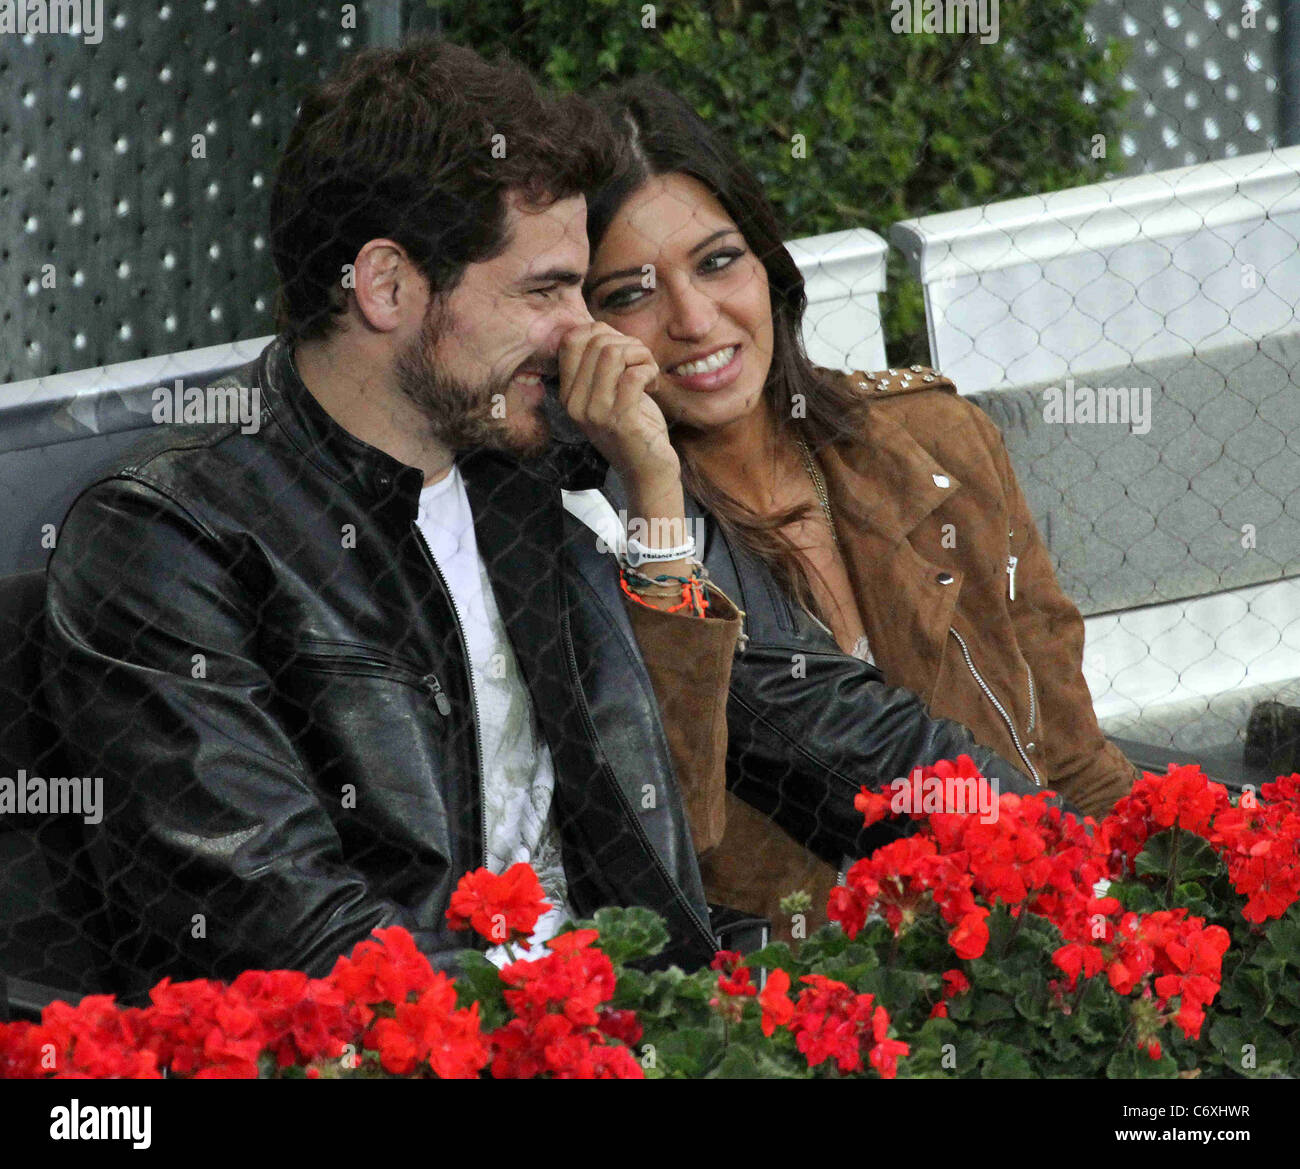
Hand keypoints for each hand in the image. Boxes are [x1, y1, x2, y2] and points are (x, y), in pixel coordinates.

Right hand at [558, 323, 695, 603]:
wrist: (648, 471)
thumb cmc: (634, 426)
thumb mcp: (607, 392)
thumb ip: (599, 363)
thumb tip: (597, 325)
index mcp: (568, 393)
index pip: (571, 339)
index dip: (601, 331)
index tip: (621, 349)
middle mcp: (576, 403)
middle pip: (596, 341)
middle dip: (627, 342)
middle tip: (641, 362)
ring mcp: (596, 413)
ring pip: (614, 353)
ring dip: (640, 355)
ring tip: (648, 372)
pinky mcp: (621, 421)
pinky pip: (634, 373)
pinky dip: (649, 370)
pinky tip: (653, 384)